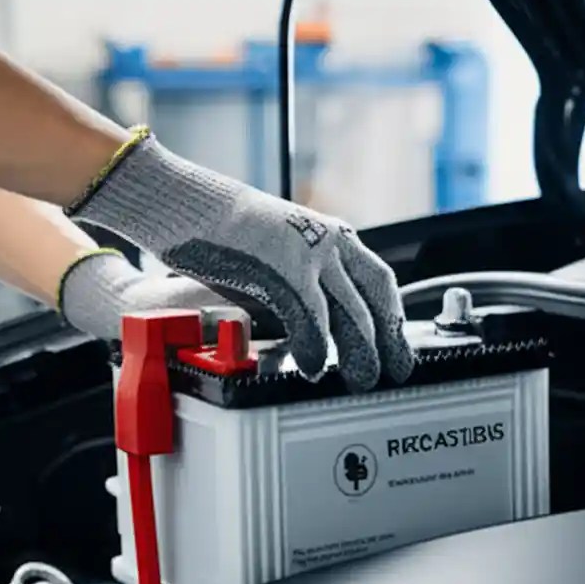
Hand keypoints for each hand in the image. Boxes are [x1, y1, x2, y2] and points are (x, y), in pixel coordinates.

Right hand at [67, 131, 413, 391]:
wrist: (187, 204)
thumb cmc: (222, 231)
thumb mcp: (276, 251)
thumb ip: (301, 280)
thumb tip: (317, 320)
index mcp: (329, 235)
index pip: (378, 280)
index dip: (392, 315)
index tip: (397, 343)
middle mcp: (328, 241)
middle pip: (373, 298)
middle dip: (387, 340)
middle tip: (395, 372)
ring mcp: (309, 252)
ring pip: (350, 311)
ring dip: (359, 350)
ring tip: (362, 379)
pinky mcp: (285, 266)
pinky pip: (311, 316)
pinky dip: (314, 346)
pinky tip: (314, 367)